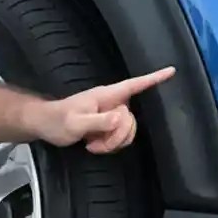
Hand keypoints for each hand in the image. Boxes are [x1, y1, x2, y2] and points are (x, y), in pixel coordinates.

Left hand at [31, 66, 174, 153]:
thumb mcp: (74, 123)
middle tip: (96, 144)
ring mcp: (111, 115)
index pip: (134, 85)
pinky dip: (110, 146)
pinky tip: (94, 145)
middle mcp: (112, 103)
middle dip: (117, 137)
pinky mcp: (108, 127)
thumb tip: (119, 118)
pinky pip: (121, 138)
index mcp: (106, 96)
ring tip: (92, 145)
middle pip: (131, 121)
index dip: (153, 78)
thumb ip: (98, 121)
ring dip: (112, 144)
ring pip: (128, 132)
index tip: (172, 70)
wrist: (46, 126)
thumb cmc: (56, 120)